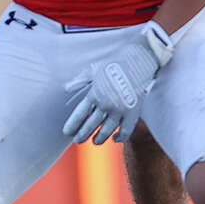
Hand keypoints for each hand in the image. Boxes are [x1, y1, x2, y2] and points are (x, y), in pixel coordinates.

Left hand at [63, 21, 173, 144]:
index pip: (80, 114)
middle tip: (77, 140)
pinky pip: (125, 131)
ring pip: (107, 131)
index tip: (66, 132)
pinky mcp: (133, 113)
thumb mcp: (94, 69)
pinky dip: (120, 137)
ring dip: (99, 138)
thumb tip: (66, 88)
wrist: (138, 61)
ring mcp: (120, 110)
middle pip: (91, 125)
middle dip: (82, 134)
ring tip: (95, 142)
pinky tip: (115, 139)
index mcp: (94, 94)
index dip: (72, 125)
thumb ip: (80, 80)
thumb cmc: (114, 64)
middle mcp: (105, 104)